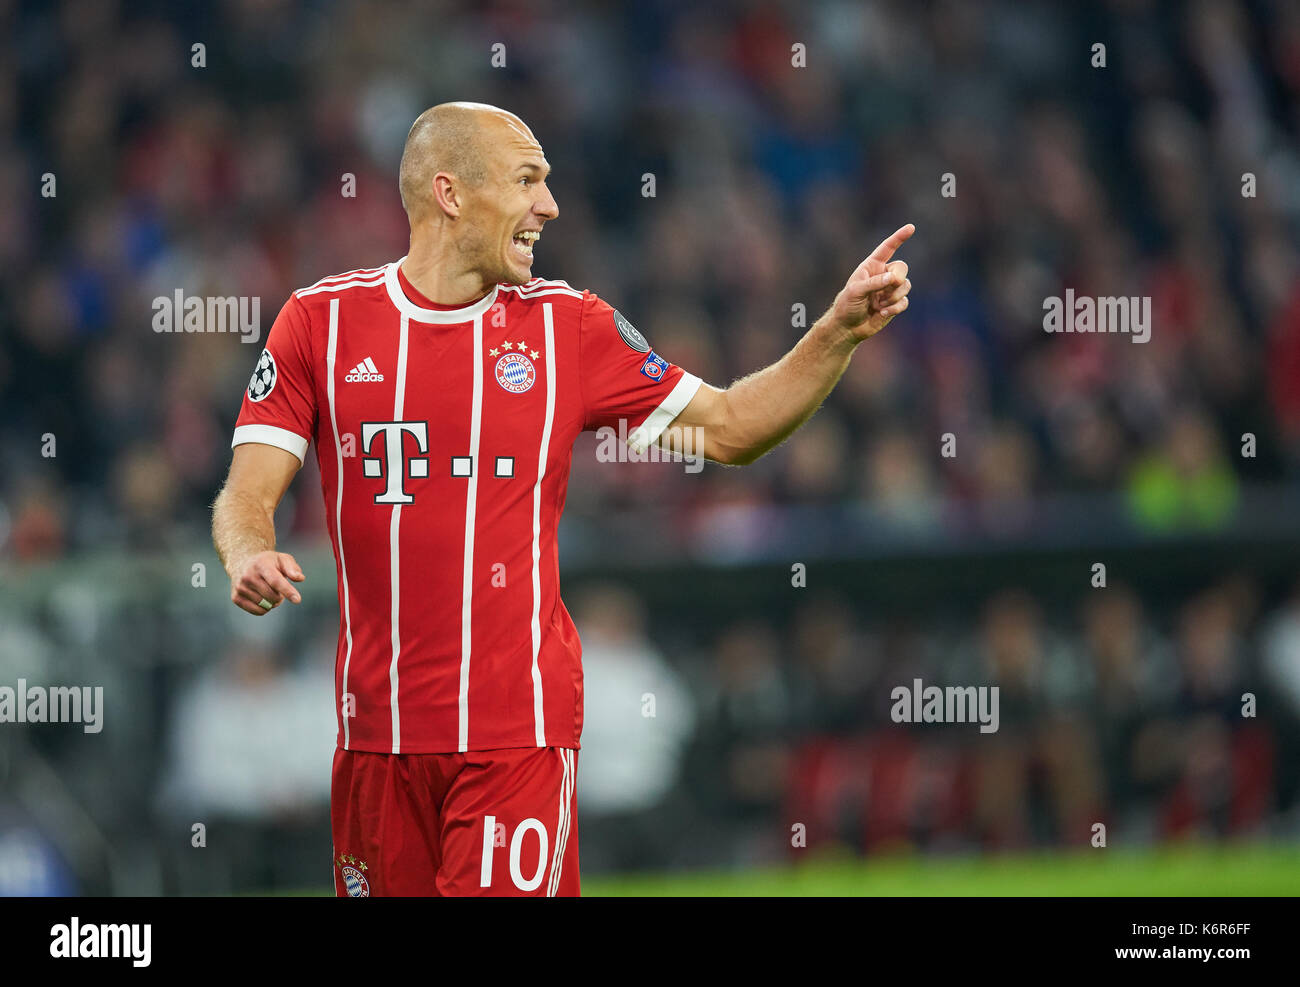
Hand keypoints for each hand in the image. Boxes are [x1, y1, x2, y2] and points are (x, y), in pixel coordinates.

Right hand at [229, 550, 304, 614]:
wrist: (242, 563)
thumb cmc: (268, 562)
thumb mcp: (282, 559)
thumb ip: (292, 568)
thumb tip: (300, 578)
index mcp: (261, 564)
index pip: (276, 581)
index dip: (287, 591)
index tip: (298, 600)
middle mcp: (248, 576)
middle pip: (272, 596)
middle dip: (281, 596)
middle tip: (278, 588)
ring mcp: (240, 587)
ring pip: (265, 605)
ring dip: (273, 602)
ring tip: (268, 590)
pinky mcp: (236, 598)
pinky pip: (258, 611)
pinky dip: (265, 608)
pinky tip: (262, 598)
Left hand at [828, 224, 914, 342]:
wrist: (848, 327)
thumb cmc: (847, 305)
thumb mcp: (856, 291)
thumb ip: (874, 283)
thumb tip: (893, 279)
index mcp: (872, 266)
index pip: (887, 248)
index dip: (899, 238)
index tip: (911, 228)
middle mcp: (883, 275)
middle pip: (902, 268)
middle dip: (898, 277)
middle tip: (890, 285)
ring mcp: (890, 289)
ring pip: (906, 285)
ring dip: (893, 296)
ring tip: (879, 304)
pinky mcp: (895, 304)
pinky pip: (905, 301)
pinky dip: (894, 307)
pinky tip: (881, 313)